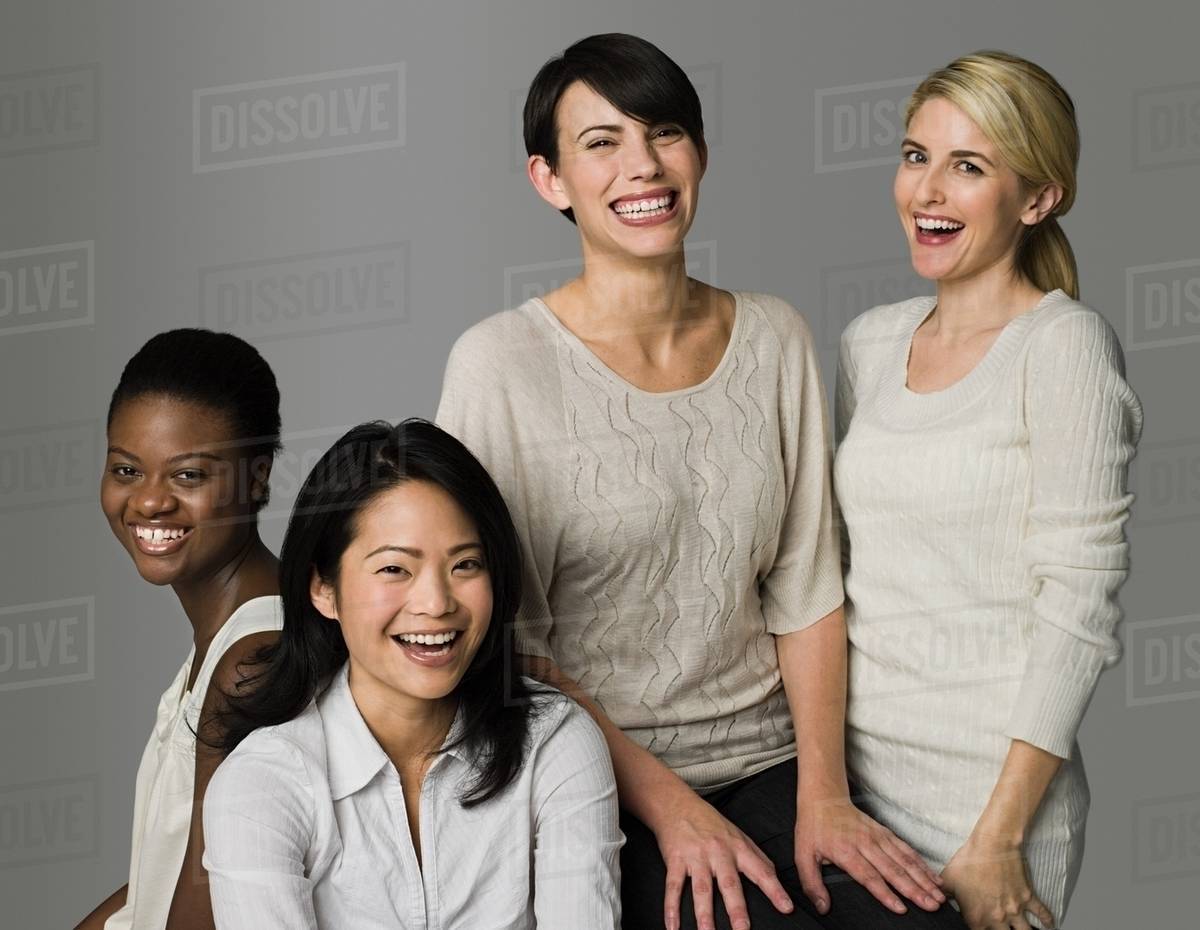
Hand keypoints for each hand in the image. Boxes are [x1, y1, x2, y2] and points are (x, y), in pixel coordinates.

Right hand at [652, 785, 794, 929]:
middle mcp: (719, 852)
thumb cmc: (710, 823)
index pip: (761, 871)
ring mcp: (696, 856)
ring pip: (702, 888)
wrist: (677, 803)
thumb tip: (775, 877)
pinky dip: (671, 907)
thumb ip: (757, 857)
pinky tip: (672, 926)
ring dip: (704, 914)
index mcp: (738, 848)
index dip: (775, 890)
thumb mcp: (738, 835)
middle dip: (737, 909)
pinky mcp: (675, 858)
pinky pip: (674, 885)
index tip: (787, 908)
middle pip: (729, 884)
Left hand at [794, 793, 945, 916]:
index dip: (886, 893)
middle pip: (893, 870)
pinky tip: (933, 876)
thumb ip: (811, 883)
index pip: (869, 876)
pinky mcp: (884, 833)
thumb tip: (822, 906)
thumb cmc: (813, 827)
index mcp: (846, 851)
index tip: (901, 908)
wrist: (823, 798)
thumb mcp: (803, 855)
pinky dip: (921, 864)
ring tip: (939, 895)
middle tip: (931, 905)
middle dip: (914, 889)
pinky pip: (906, 849)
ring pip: (905, 860)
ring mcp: (878, 837)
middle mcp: (866, 843)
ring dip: (923, 878)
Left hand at [940, 834, 1055, 929]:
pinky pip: (1042, 914)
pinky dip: (1048, 921)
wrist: (992, 845)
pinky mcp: (1028, 898)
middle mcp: (998, 918)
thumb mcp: (948, 880)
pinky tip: (1050, 926)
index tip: (977, 928)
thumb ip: (942, 897)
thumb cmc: (968, 861)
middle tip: (1000, 929)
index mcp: (977, 918)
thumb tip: (933, 903)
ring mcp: (1015, 910)